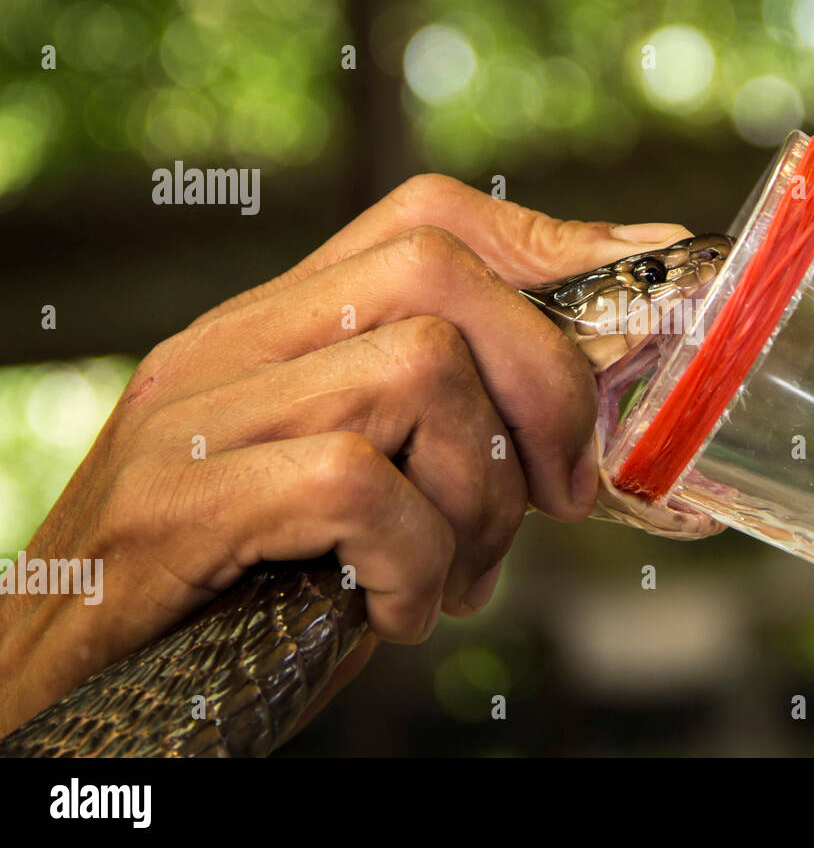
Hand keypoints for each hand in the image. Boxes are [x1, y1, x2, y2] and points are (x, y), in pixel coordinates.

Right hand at [0, 173, 692, 735]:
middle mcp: (231, 347)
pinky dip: (413, 559)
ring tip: (453, 575)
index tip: (642, 290)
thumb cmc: (242, 591)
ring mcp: (196, 419)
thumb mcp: (358, 491)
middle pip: (437, 272)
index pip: (426, 219)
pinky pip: (355, 483)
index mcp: (276, 328)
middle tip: (558, 492)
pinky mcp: (178, 506)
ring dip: (479, 498)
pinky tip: (394, 611)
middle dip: (543, 384)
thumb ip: (446, 435)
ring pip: (416, 369)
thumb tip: (591, 408)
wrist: (73, 692)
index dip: (554, 247)